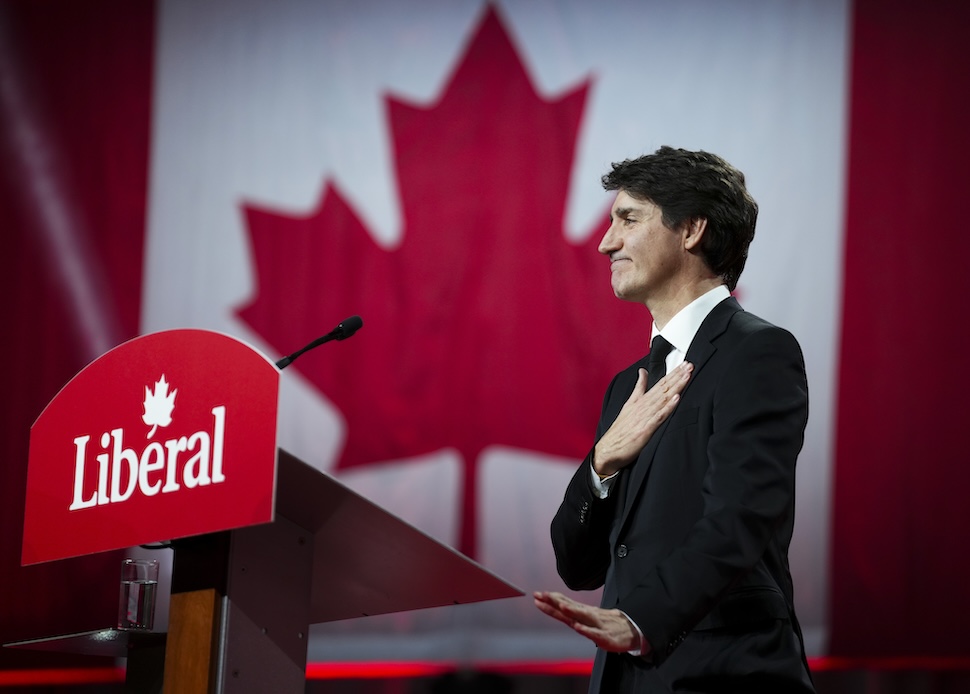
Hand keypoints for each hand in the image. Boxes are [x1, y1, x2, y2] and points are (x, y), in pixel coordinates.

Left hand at [533, 591, 646, 653]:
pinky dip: (586, 630)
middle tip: (540, 595)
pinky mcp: (605, 636)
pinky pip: (594, 633)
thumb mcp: (587, 616)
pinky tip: (577, 627)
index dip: (551, 600)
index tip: (537, 594)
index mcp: (582, 612)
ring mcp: (596, 624)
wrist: (630, 629)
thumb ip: (572, 612)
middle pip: (570, 607)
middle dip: (555, 602)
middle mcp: (588, 615)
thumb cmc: (606, 623)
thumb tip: (556, 604)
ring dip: (571, 611)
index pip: (564, 603)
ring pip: (582, 616)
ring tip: (560, 606)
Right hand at [593, 362, 691, 476]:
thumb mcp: (628, 404)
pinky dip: (668, 406)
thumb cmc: (619, 430)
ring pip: (663, 398)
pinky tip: (676, 398)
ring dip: (676, 386)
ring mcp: (644, 417)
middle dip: (678, 375)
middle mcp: (642, 406)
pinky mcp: (645, 429)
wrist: (608, 450)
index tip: (684, 364)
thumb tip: (642, 371)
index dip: (673, 373)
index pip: (659, 383)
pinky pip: (659, 416)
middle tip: (689, 365)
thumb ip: (638, 388)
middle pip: (663, 388)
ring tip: (687, 376)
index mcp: (639, 400)